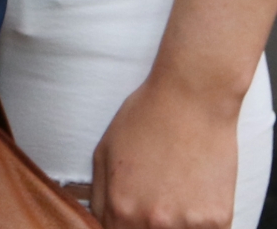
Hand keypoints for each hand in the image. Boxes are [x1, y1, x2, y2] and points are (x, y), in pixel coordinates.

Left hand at [90, 73, 238, 228]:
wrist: (191, 100)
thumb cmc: (145, 120)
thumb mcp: (104, 153)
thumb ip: (100, 197)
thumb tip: (99, 222)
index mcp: (120, 207)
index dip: (122, 226)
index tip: (131, 215)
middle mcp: (152, 221)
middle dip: (148, 224)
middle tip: (156, 197)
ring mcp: (187, 223)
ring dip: (176, 225)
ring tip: (176, 194)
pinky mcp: (218, 220)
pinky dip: (201, 222)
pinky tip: (196, 195)